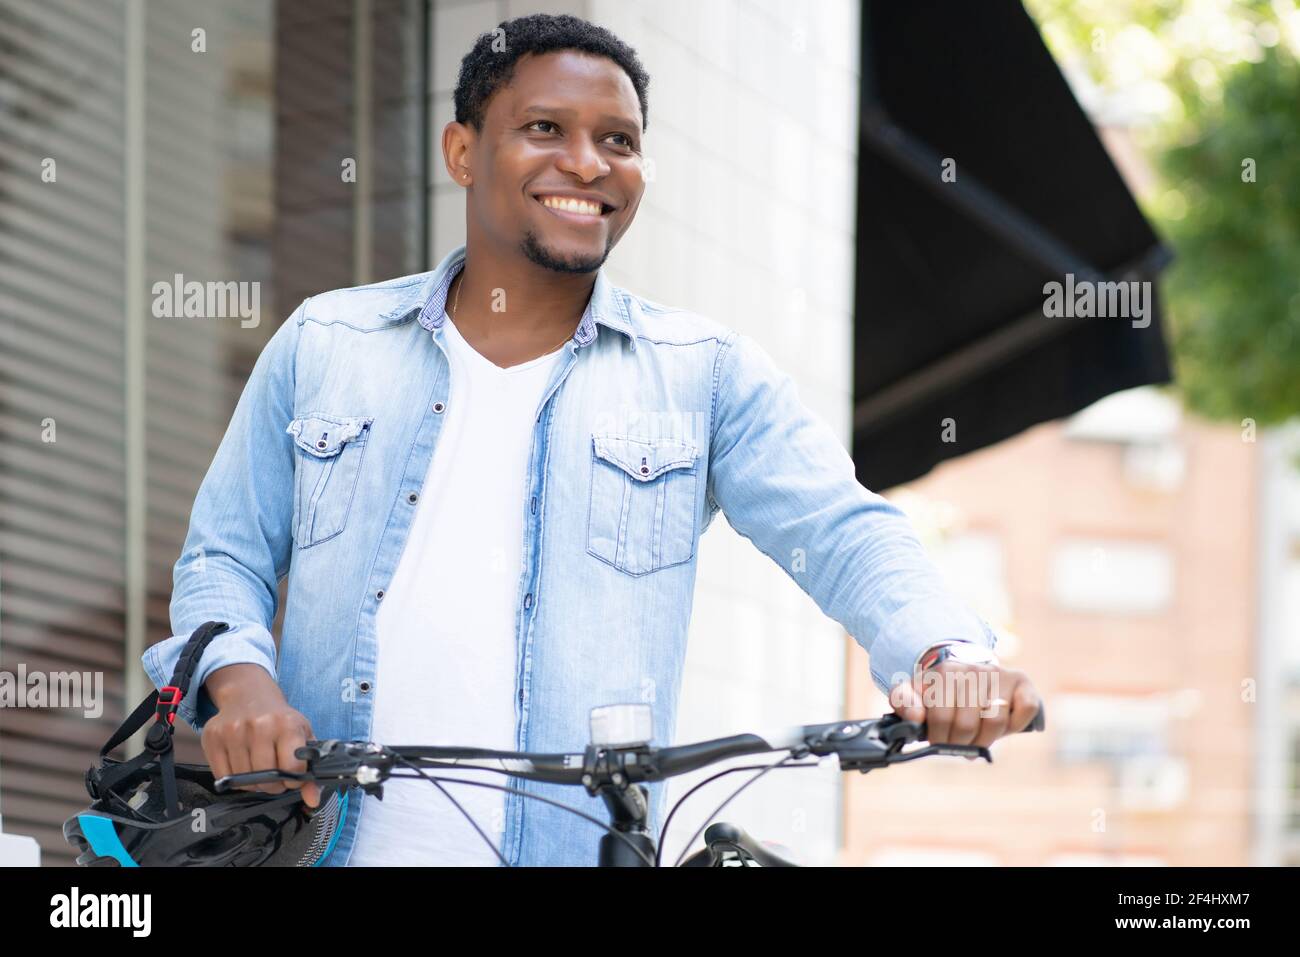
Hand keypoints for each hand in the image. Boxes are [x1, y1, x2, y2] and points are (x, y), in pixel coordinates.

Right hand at [201, 663, 320, 806]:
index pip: (292, 768)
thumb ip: (311, 768)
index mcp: (287, 724)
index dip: (294, 780)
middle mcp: (259, 725)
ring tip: (259, 770)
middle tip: (276, 777)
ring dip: (254, 783)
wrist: (248, 695)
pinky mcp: (212, 737)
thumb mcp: (302, 736)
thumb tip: (313, 800)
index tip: (293, 776)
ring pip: (244, 781)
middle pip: (267, 778)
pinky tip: (243, 767)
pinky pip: (223, 777)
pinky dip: (235, 780)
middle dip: (274, 785)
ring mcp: (233, 731)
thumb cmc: (279, 720)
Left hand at [889, 660, 1040, 748]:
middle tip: (957, 745)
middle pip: (967, 724)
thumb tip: (914, 717)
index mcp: (945, 672)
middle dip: (960, 743)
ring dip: (985, 740)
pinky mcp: (1022, 681)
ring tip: (977, 740)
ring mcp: (1000, 675)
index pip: (941, 716)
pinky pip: (1026, 709)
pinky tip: (1004, 726)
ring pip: (995, 722)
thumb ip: (903, 701)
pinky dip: (1016, 725)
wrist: (967, 670)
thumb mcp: (916, 692)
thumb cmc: (941, 690)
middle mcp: (974, 670)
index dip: (939, 737)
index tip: (938, 742)